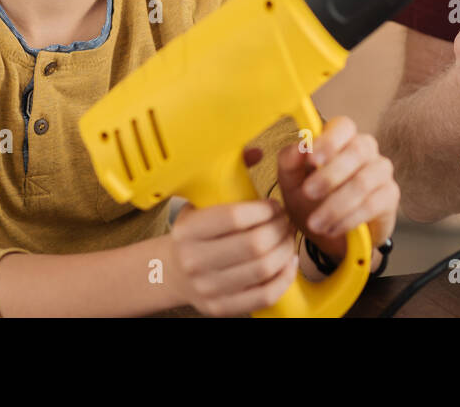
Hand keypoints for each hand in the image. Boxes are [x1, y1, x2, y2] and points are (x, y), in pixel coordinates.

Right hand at [167, 148, 298, 315]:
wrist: (171, 273)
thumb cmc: (194, 233)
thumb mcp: (199, 203)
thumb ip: (227, 177)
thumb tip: (256, 151)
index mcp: (188, 229)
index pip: (235, 217)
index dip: (264, 210)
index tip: (274, 205)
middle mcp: (195, 260)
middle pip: (254, 244)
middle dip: (280, 229)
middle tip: (287, 221)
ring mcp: (208, 287)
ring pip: (263, 269)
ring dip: (285, 250)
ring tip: (288, 238)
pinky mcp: (222, 308)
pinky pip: (265, 295)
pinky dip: (284, 278)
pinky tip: (288, 262)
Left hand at [277, 116, 397, 265]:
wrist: (327, 234)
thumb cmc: (309, 200)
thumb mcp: (291, 182)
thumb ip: (289, 161)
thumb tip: (299, 146)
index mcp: (341, 139)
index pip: (343, 126)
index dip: (329, 140)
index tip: (311, 158)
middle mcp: (365, 149)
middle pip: (357, 150)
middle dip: (330, 174)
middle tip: (308, 193)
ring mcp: (380, 171)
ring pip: (363, 181)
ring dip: (335, 205)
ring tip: (315, 223)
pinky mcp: (390, 195)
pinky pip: (372, 204)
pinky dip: (348, 219)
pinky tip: (332, 228)